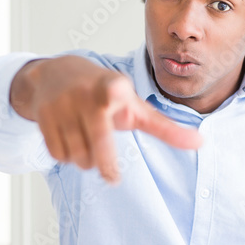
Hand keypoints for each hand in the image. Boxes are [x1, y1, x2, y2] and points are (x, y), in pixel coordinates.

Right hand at [11, 55, 202, 182]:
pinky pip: (57, 153)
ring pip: (75, 156)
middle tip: (109, 172)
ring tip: (88, 144)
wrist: (56, 73)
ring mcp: (61, 104)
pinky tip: (70, 140)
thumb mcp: (135, 107)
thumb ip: (166, 128)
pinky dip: (64, 155)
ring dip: (83, 160)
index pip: (111, 111)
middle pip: (94, 153)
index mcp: (113, 88)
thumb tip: (201, 144)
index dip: (112, 132)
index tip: (114, 135)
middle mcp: (85, 94)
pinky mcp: (42, 114)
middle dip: (101, 164)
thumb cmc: (105, 94)